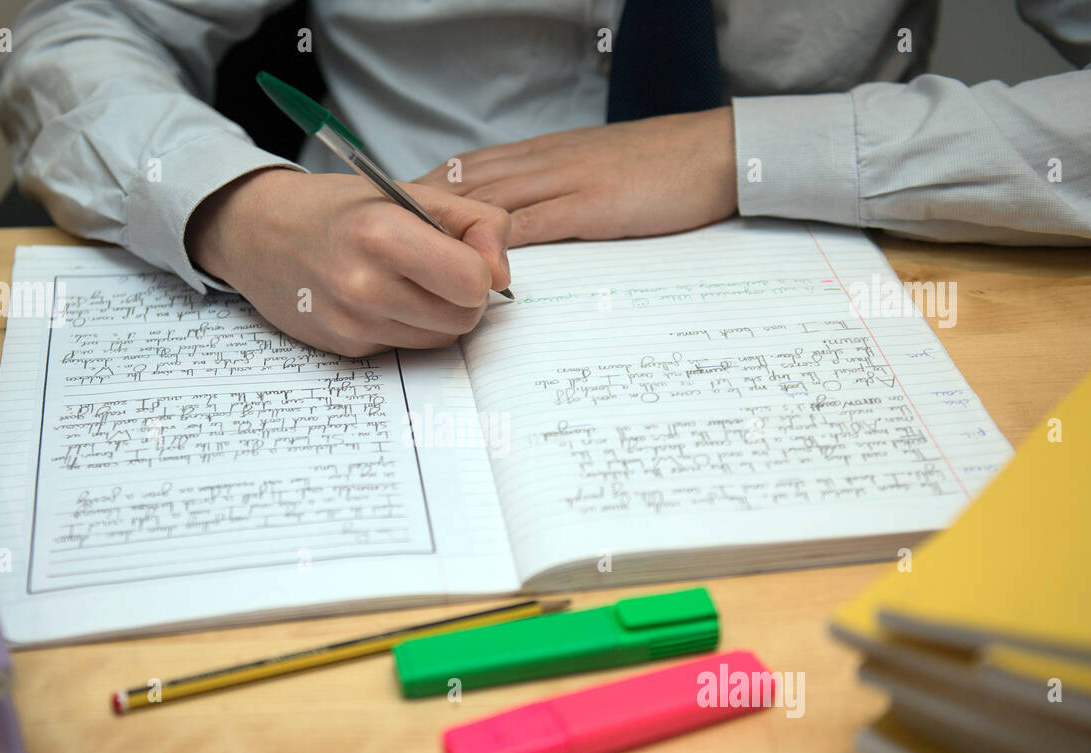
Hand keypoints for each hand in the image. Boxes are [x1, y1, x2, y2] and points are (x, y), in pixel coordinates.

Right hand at [185, 169, 511, 356]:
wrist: (257, 233)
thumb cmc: (338, 208)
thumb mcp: (409, 192)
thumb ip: (474, 221)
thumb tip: (502, 273)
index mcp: (382, 235)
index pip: (473, 282)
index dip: (481, 268)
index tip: (465, 253)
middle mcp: (364, 286)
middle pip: (464, 318)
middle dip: (464, 295)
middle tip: (439, 268)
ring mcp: (353, 324)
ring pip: (441, 338)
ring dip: (439, 313)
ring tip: (409, 280)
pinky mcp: (347, 349)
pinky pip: (407, 347)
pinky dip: (407, 325)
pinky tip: (380, 298)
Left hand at [413, 107, 737, 246]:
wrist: (715, 152)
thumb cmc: (658, 167)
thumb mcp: (594, 172)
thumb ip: (553, 191)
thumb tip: (513, 223)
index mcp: (543, 155)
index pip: (470, 168)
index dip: (424, 189)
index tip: (386, 212)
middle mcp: (544, 162)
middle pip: (465, 182)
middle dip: (416, 208)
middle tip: (375, 233)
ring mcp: (565, 182)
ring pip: (488, 200)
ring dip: (445, 225)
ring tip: (404, 250)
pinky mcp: (590, 206)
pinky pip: (535, 224)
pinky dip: (499, 244)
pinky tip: (472, 262)